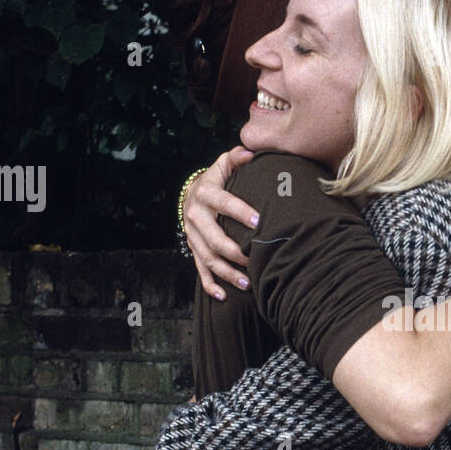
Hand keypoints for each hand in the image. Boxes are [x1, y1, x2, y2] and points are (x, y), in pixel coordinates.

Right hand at [183, 146, 258, 299]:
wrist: (191, 195)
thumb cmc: (216, 180)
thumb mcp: (222, 165)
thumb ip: (236, 158)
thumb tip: (251, 153)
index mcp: (205, 194)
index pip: (223, 203)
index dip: (239, 212)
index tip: (259, 221)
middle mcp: (196, 217)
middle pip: (214, 239)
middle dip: (235, 252)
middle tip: (255, 260)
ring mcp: (193, 237)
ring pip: (208, 259)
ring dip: (227, 274)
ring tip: (248, 284)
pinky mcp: (193, 250)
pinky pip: (200, 270)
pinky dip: (210, 285)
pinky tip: (223, 297)